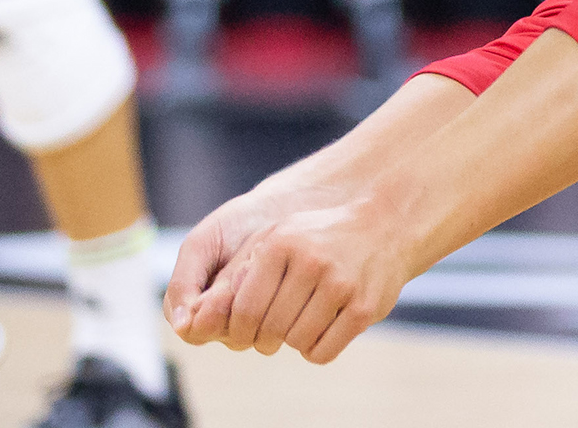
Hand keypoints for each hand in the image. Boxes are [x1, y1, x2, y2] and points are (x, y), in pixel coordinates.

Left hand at [166, 181, 414, 362]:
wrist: (384, 226)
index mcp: (281, 243)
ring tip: (302, 322)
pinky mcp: (365, 307)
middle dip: (267, 338)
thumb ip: (237, 274)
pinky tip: (323, 328)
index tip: (245, 333)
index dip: (238, 330)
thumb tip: (193, 321)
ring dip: (295, 342)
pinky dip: (317, 349)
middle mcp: (312, 261)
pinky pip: (324, 351)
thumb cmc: (316, 237)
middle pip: (270, 330)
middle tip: (274, 332)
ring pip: (297, 342)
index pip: (242, 310)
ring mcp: (342, 284)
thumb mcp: (275, 239)